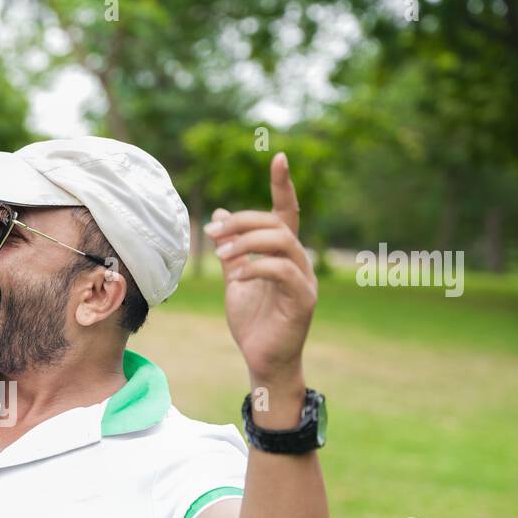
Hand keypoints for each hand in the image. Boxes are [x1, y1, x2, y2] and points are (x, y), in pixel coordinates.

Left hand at [206, 152, 316, 398]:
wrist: (263, 359)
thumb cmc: (252, 322)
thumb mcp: (236, 279)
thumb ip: (232, 249)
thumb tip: (220, 216)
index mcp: (284, 254)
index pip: (287, 212)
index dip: (283, 185)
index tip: (280, 158)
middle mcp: (299, 262)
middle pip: (277, 224)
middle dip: (243, 223)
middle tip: (212, 235)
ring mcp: (304, 280)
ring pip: (281, 243)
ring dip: (246, 243)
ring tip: (221, 256)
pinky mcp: (303, 300)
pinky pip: (281, 272)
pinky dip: (256, 268)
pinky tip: (237, 277)